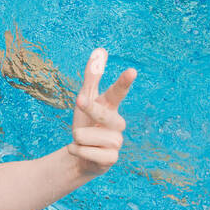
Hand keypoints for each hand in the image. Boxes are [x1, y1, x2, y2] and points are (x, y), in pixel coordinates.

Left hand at [67, 48, 136, 176]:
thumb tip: (100, 50)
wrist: (80, 156)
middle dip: (89, 109)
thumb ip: (93, 76)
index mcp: (111, 107)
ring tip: (81, 140)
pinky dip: (76, 150)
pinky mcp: (111, 159)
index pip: (118, 92)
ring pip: (85, 135)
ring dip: (77, 138)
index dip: (124, 82)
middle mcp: (117, 124)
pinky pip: (85, 151)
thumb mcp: (84, 99)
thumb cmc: (86, 123)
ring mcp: (116, 142)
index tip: (132, 71)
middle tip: (79, 102)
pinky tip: (81, 151)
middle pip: (101, 113)